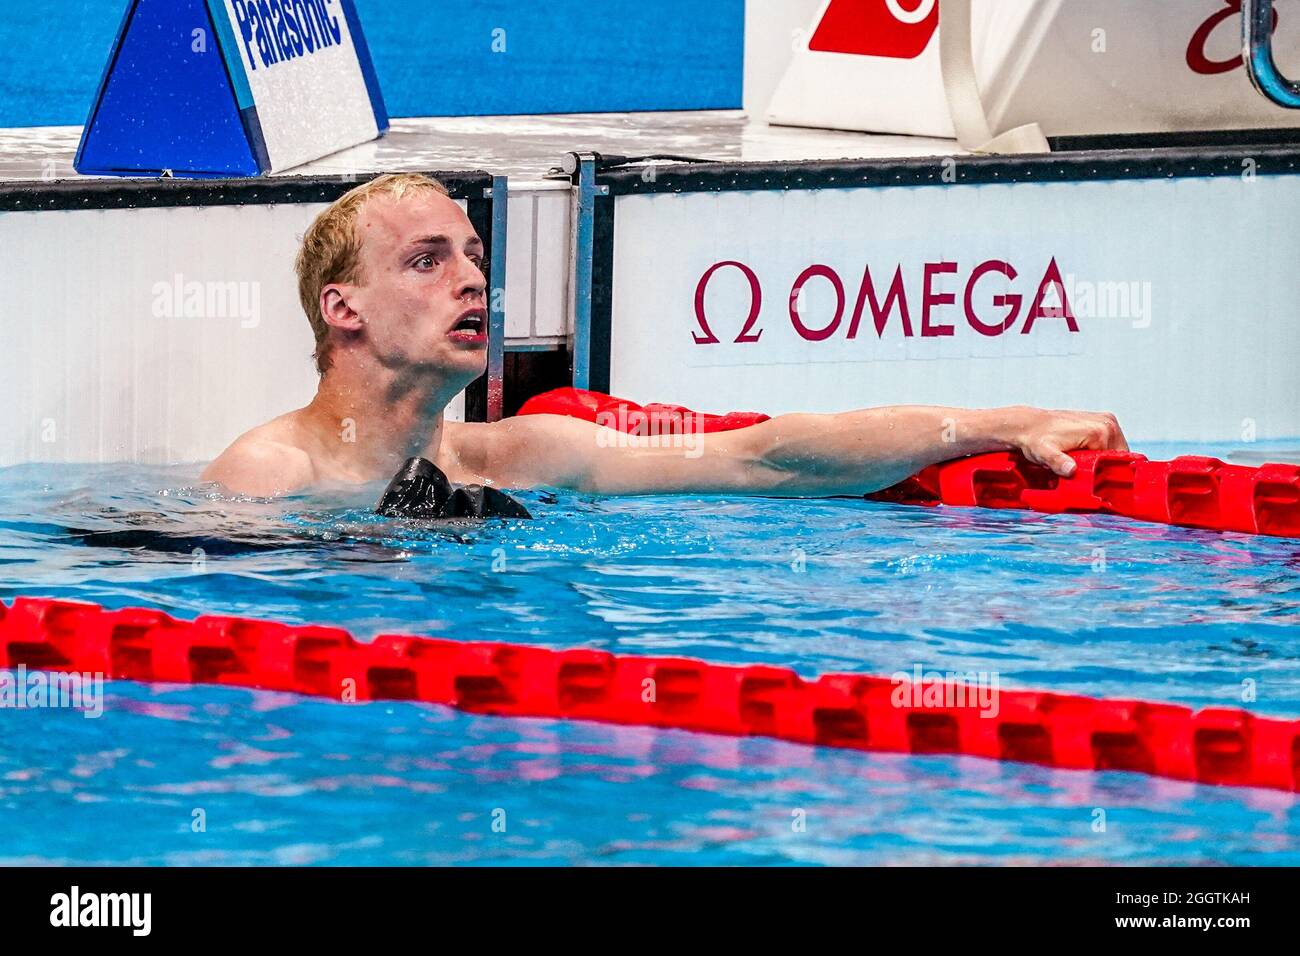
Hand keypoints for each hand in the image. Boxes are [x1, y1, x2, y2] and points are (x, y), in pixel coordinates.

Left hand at [1004, 406, 1129, 477]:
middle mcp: (1107, 423)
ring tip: (1080, 464)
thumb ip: (1058, 462)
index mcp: (1101, 431)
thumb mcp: (1045, 454)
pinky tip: (1082, 456)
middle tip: (1084, 474)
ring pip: (1114, 451)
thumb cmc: (1036, 439)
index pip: (1118, 462)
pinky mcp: (1101, 422)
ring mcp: (1106, 421)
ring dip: (1101, 461)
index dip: (1107, 474)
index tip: (1093, 481)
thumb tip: (1070, 470)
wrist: (1029, 424)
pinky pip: (1108, 444)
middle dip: (1103, 468)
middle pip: (1119, 457)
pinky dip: (1098, 452)